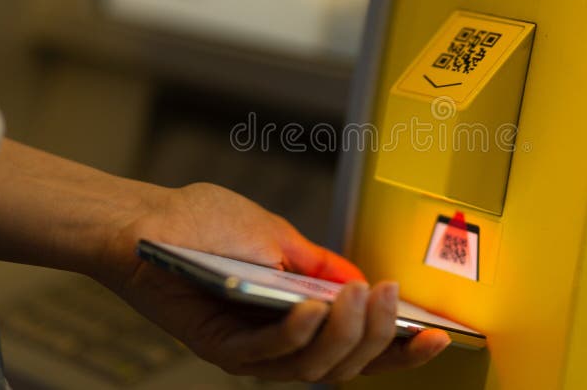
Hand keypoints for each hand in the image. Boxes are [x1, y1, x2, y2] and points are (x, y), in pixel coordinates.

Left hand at [98, 182, 449, 381]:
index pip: (359, 350)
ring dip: (342, 336)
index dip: (401, 350)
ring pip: (311, 369)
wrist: (147, 219)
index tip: (439, 336)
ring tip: (358, 299)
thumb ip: (321, 268)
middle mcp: (278, 345)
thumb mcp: (280, 240)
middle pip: (344, 367)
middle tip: (388, 298)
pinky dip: (294, 335)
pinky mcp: (216, 345)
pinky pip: (263, 354)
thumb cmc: (207, 224)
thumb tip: (366, 287)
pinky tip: (311, 311)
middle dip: (377, 337)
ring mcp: (247, 350)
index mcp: (300, 321)